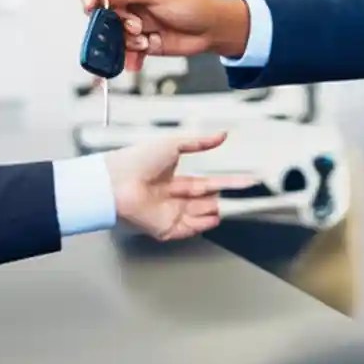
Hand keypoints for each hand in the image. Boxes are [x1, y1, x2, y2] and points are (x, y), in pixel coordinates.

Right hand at [80, 0, 250, 71]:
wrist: (210, 32)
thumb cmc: (192, 5)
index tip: (92, 7)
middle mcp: (129, 0)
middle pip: (102, 12)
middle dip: (114, 23)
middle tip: (134, 26)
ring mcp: (132, 21)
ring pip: (111, 34)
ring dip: (126, 40)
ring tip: (145, 39)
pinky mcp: (138, 40)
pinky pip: (123, 50)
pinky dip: (130, 55)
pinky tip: (141, 54)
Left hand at [103, 132, 257, 240]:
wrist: (117, 182)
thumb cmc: (135, 160)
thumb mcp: (172, 144)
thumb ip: (199, 141)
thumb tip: (220, 134)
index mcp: (173, 178)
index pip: (207, 182)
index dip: (228, 182)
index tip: (245, 180)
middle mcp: (173, 197)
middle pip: (207, 200)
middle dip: (226, 197)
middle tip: (245, 195)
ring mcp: (170, 213)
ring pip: (202, 215)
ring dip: (217, 210)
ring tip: (232, 204)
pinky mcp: (165, 228)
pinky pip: (189, 229)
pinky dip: (203, 224)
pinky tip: (214, 217)